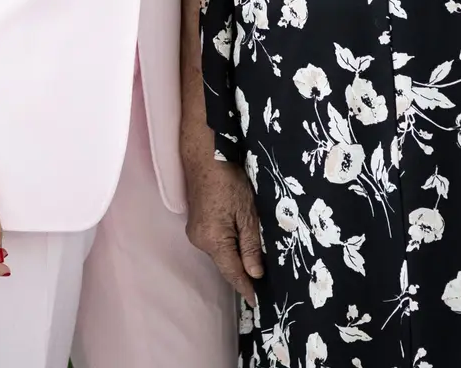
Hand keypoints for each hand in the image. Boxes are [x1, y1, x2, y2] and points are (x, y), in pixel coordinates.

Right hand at [183, 148, 262, 301]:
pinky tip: (240, 243)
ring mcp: (196, 232)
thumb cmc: (229, 181)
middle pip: (226, 264)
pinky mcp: (197, 223)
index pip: (232, 272)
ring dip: (237, 257)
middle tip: (264, 283)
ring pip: (221, 252)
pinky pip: (216, 242)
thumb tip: (254, 273)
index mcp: (213, 240)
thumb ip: (250, 245)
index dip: (246, 288)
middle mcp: (200, 241)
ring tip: (256, 263)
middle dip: (244, 272)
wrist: (205, 156)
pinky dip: (229, 246)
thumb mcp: (247, 213)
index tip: (258, 304)